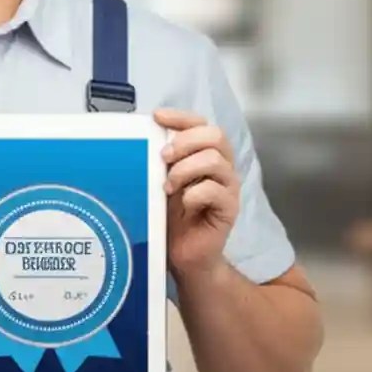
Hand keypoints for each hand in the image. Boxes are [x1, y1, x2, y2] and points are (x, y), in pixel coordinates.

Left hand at [155, 108, 239, 277]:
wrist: (184, 254)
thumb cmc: (171, 215)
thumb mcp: (161, 181)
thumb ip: (160, 160)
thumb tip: (142, 136)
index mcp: (206, 154)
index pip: (201, 124)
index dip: (181, 117)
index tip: (157, 117)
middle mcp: (221, 167)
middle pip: (215, 135)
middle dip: (185, 141)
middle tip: (163, 157)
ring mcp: (228, 188)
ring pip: (216, 160)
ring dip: (186, 169)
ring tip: (168, 186)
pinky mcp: (229, 209)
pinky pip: (216, 191)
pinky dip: (194, 193)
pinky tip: (183, 203)